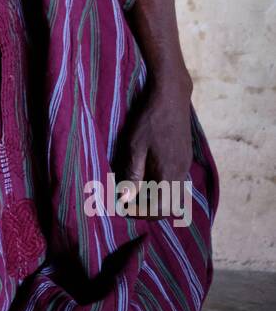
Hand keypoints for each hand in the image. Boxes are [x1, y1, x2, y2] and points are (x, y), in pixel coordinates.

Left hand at [115, 73, 193, 217]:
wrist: (172, 97)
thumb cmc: (149, 121)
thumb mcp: (134, 147)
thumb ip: (132, 175)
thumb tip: (127, 200)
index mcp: (168, 174)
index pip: (158, 209)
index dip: (141, 213)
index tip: (125, 208)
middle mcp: (181, 174)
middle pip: (169, 206)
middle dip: (149, 209)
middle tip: (129, 201)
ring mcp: (186, 166)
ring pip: (174, 195)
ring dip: (157, 198)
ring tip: (137, 190)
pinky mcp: (186, 158)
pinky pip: (177, 182)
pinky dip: (163, 186)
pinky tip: (148, 175)